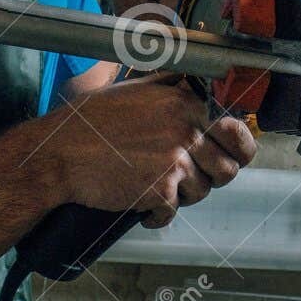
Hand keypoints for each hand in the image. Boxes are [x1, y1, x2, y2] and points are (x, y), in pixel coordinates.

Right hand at [45, 74, 256, 227]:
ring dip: (184, 196)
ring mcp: (175, 159)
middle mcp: (185, 128)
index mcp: (185, 102)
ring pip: (203, 192)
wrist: (60, 153)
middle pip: (228, 168)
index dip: (239, 149)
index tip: (233, 157)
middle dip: (214, 178)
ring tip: (159, 188)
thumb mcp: (137, 90)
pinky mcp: (161, 189)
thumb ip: (172, 88)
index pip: (236, 130)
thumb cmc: (92, 122)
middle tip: (193, 179)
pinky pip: (174, 212)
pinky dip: (159, 215)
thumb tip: (197, 85)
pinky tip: (144, 209)